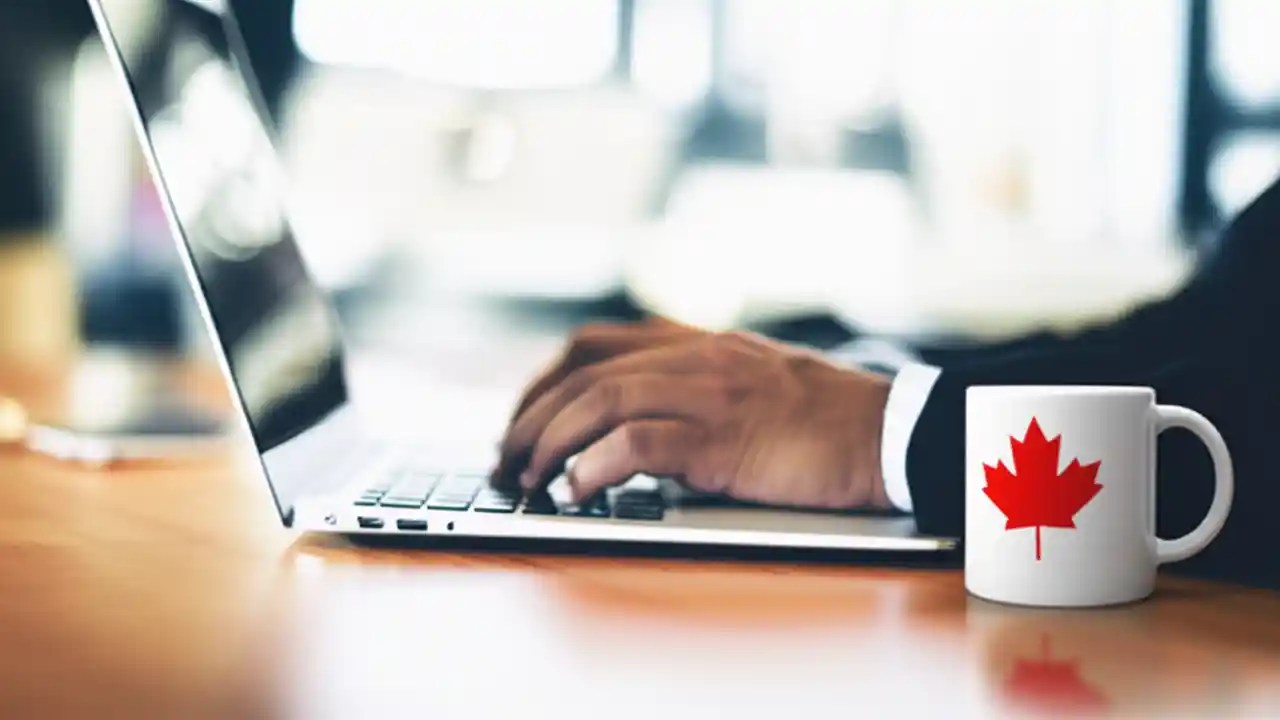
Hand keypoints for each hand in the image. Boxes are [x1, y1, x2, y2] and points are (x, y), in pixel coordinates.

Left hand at [493, 319, 892, 510]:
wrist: (890, 432)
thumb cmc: (826, 419)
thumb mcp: (752, 381)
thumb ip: (697, 384)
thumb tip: (636, 422)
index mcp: (697, 342)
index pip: (593, 345)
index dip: (543, 382)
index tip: (522, 419)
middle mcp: (695, 357)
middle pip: (582, 375)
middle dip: (530, 419)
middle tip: (506, 461)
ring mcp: (708, 394)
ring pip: (598, 401)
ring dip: (549, 443)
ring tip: (529, 481)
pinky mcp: (723, 439)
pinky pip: (637, 444)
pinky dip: (594, 467)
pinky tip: (576, 492)